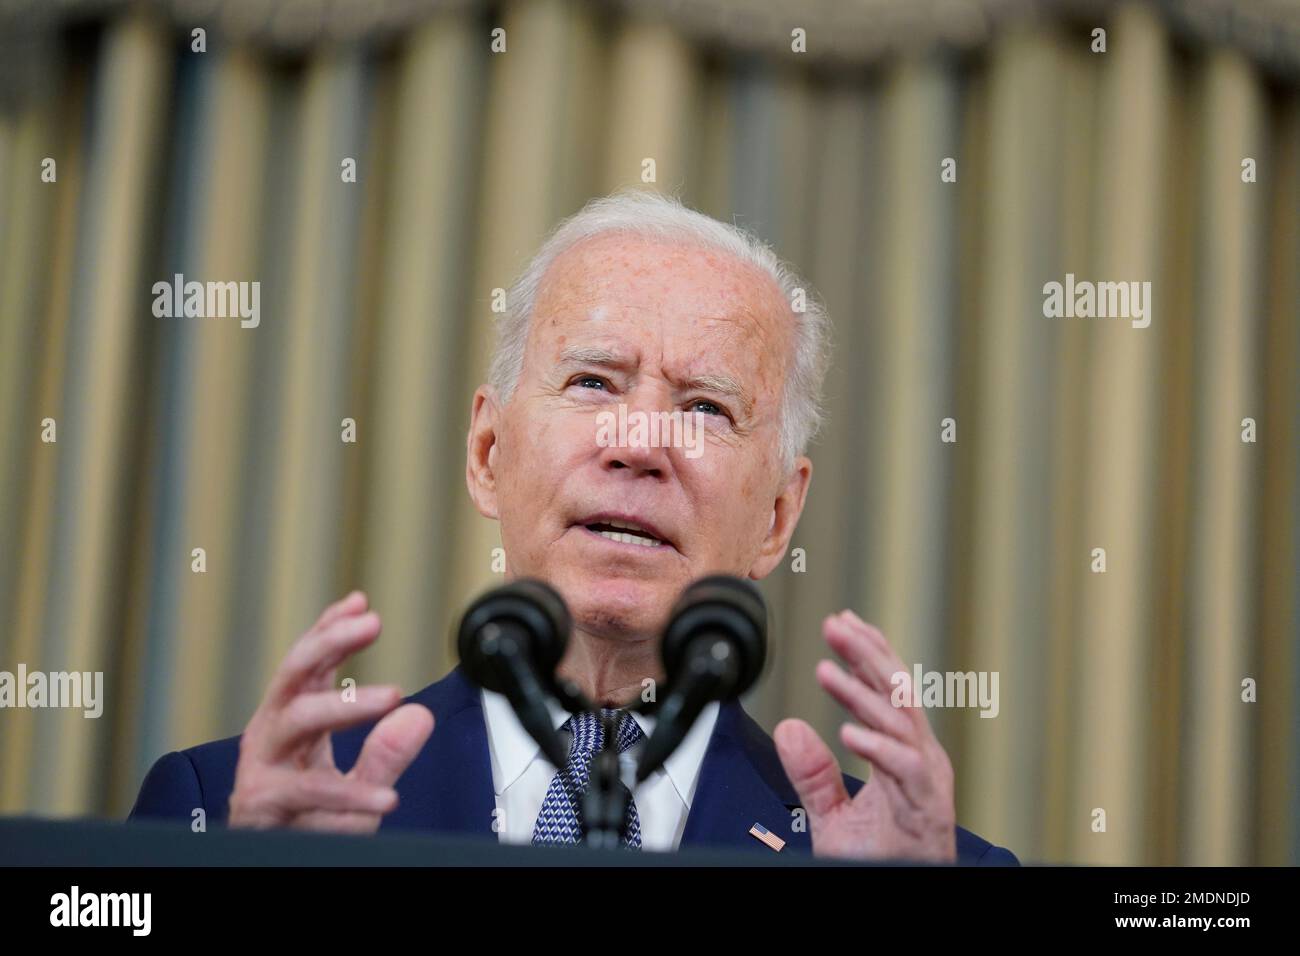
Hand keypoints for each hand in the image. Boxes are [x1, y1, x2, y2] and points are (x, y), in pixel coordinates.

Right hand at [228, 591, 434, 831]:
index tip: (359, 602)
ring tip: (393, 696)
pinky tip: (386, 798)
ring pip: (297, 720)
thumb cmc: (305, 826)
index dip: (330, 630)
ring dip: (347, 704)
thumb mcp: (354, 785)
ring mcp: (262, 769)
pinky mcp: (264, 805)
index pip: (308, 666)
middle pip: (295, 675)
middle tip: (371, 622)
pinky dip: (351, 796)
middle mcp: (271, 738)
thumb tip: (417, 713)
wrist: (272, 865)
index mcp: (289, 724)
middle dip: (329, 642)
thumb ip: (382, 750)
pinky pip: (310, 793)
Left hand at [774, 610, 956, 861]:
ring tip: (830, 669)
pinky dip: (878, 747)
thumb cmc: (882, 859)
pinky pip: (905, 769)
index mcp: (903, 753)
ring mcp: (926, 782)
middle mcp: (919, 759)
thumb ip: (813, 774)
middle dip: (867, 654)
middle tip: (836, 623)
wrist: (906, 893)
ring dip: (863, 693)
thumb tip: (787, 729)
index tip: (841, 623)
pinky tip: (848, 730)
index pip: (886, 692)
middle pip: (897, 694)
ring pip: (900, 722)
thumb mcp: (833, 815)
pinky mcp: (926, 807)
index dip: (866, 654)